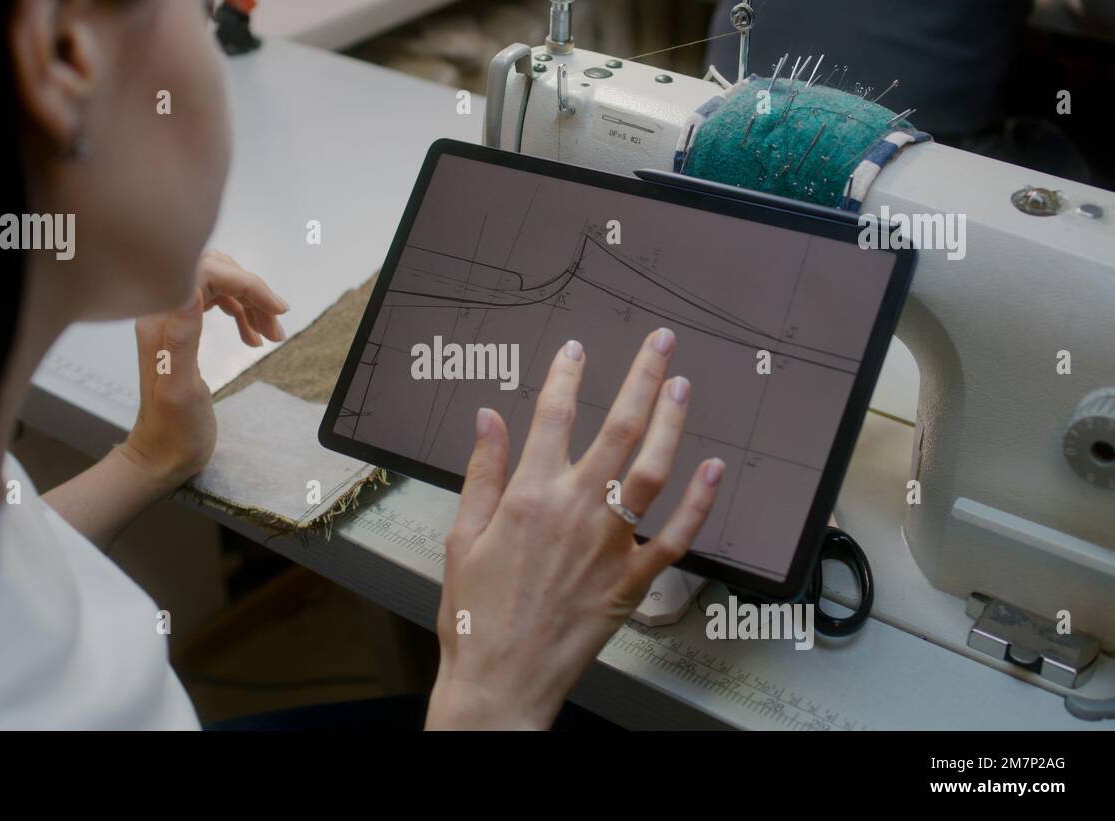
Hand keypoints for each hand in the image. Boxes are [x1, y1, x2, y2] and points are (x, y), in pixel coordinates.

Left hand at [122, 249, 289, 488]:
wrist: (162, 453)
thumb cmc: (172, 430)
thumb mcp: (180, 388)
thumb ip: (182, 338)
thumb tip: (192, 289)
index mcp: (160, 321)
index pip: (206, 273)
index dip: (246, 283)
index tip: (275, 309)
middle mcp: (164, 312)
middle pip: (214, 272)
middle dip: (252, 290)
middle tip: (277, 320)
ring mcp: (174, 320)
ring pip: (220, 286)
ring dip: (252, 303)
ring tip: (273, 334)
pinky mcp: (185, 331)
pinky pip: (218, 304)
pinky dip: (243, 314)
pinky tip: (254, 337)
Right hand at [426, 329, 723, 729]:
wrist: (501, 680)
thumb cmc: (475, 615)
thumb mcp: (460, 537)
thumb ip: (482, 473)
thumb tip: (488, 418)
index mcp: (528, 496)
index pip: (552, 417)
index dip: (566, 375)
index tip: (577, 349)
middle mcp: (575, 510)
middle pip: (618, 429)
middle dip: (642, 378)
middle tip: (661, 344)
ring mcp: (609, 544)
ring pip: (652, 470)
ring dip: (672, 423)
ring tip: (684, 387)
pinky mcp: (632, 580)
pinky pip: (675, 535)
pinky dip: (699, 502)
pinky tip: (714, 469)